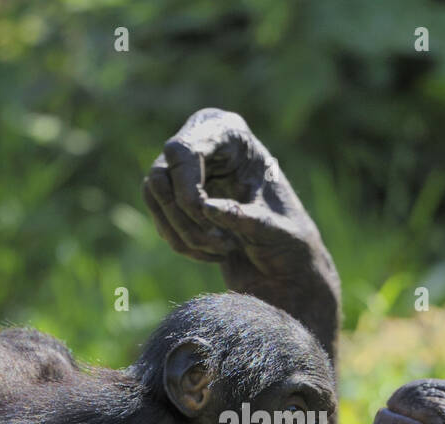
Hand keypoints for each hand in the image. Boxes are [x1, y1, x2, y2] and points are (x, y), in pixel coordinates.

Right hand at [141, 108, 338, 314]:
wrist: (287, 265)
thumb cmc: (289, 241)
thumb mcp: (276, 231)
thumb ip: (247, 219)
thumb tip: (207, 208)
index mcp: (233, 137)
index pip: (185, 150)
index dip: (187, 188)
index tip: (205, 219)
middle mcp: (204, 145)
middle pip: (161, 173)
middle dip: (183, 216)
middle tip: (218, 242)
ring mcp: (187, 171)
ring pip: (155, 196)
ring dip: (180, 232)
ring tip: (220, 250)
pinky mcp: (179, 199)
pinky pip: (160, 218)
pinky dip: (181, 241)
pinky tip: (213, 253)